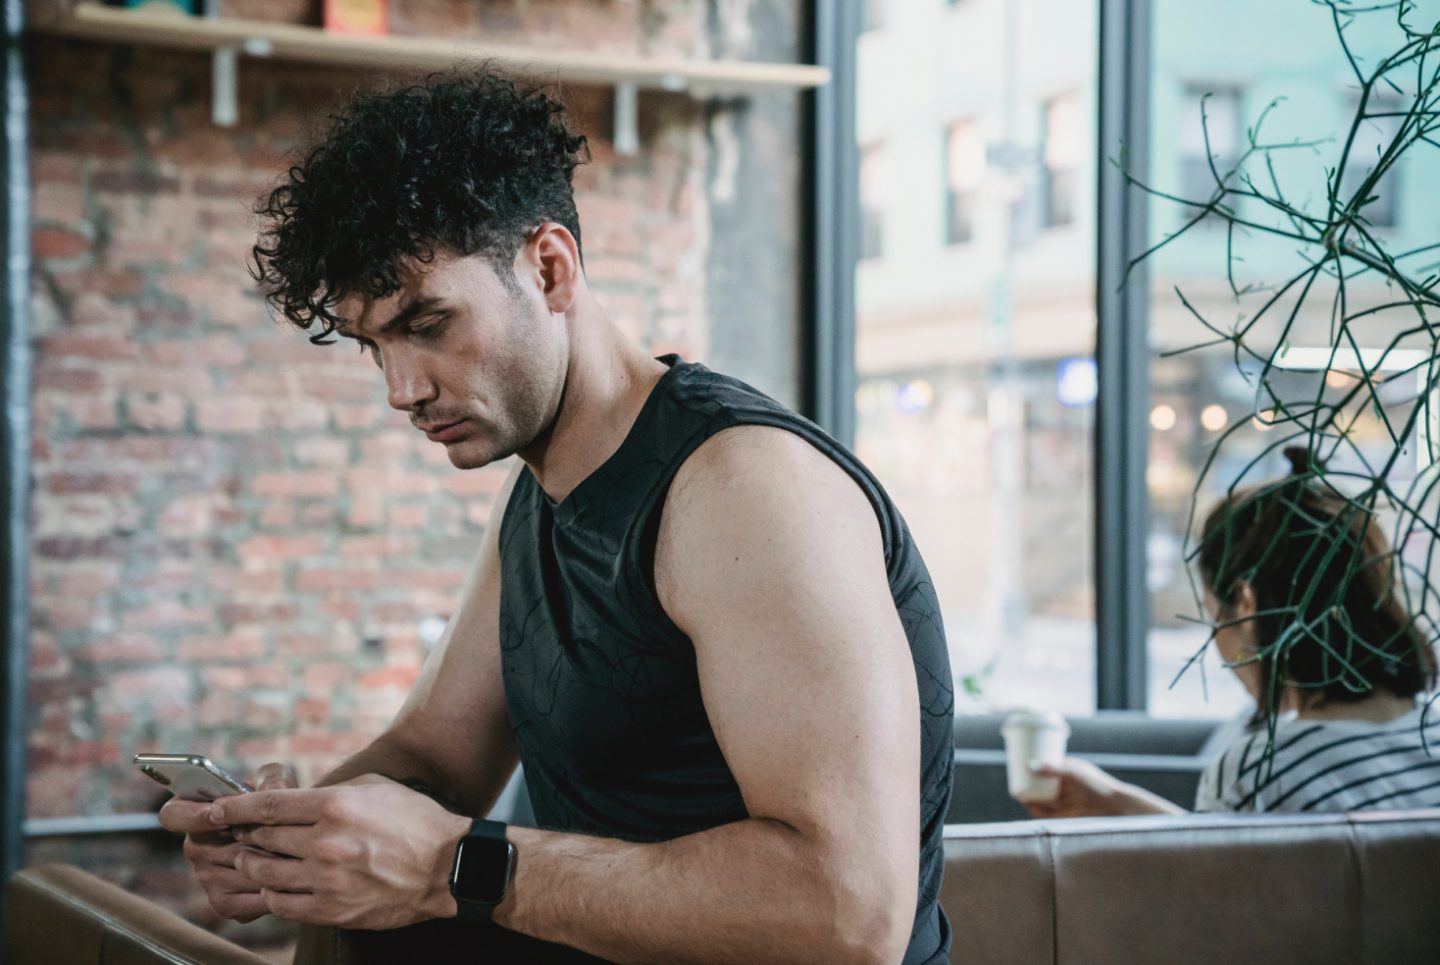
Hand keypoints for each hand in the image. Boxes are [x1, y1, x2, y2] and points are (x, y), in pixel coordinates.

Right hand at [158, 762, 296, 921]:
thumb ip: (272, 779)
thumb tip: (271, 791)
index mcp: (195, 813)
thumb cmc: (279, 803)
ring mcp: (207, 879)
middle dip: (254, 840)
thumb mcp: (277, 781)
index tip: (215, 813)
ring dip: (272, 863)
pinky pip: (252, 896)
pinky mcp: (224, 904)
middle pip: (216, 848)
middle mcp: (195, 848)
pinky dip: (278, 886)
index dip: (191, 815)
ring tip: (297, 851)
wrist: (296, 837)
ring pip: (242, 871)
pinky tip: (294, 874)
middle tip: (286, 832)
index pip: (173, 814)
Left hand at [215, 774, 472, 928]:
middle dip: (246, 836)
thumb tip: (291, 799)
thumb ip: (330, 793)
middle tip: (244, 836)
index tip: (214, 810)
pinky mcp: (332, 908)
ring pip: (264, 872)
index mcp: (335, 806)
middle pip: (261, 839)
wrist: (447, 867)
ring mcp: (327, 879)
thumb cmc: (413, 821)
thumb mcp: (374, 789)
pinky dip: (273, 892)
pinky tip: (281, 884)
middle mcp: (326, 842)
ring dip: (255, 865)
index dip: (233, 808)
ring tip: (259, 860)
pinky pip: (281, 903)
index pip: (267, 806)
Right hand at [1023, 757, 1173, 817]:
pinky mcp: (1069, 813)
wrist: (1115, 808)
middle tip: (1015, 780)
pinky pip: (1051, 812)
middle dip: (1029, 781)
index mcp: (1070, 769)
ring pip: (1045, 797)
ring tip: (1018, 794)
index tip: (1020, 763)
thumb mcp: (1073, 775)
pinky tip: (1030, 808)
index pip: (1048, 764)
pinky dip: (1040, 810)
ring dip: (1032, 796)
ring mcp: (1068, 798)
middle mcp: (1068, 784)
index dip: (1034, 764)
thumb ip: (1051, 771)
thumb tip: (1028, 765)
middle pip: (1044, 781)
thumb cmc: (1097, 786)